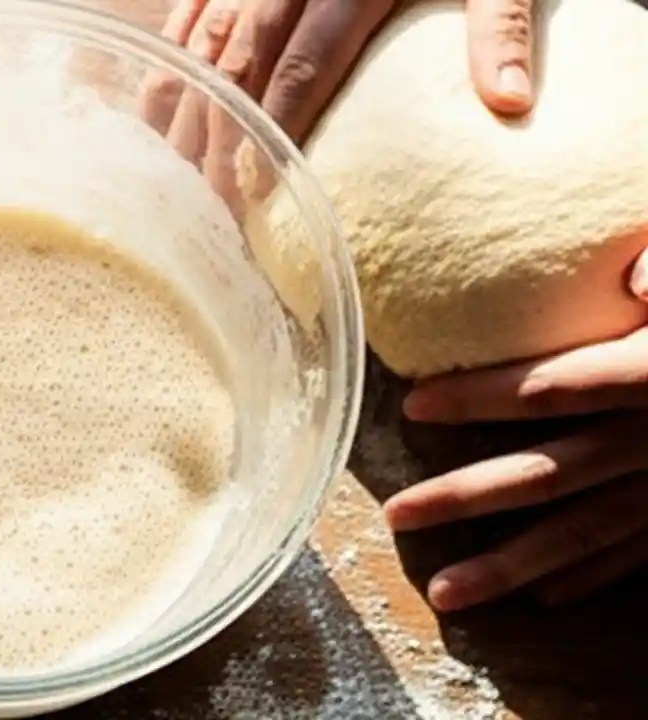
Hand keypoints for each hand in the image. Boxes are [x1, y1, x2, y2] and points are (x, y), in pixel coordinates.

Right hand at [139, 0, 535, 158]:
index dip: (275, 131)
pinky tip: (165, 89)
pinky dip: (179, 46)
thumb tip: (510, 103)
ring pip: (210, 35)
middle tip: (205, 201)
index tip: (255, 192)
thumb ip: (502, 28)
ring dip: (187, 101)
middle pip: (243, 62)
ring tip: (171, 164)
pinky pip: (198, 1)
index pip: (303, 68)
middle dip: (220, 135)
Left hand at [384, 248, 647, 610]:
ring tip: (443, 593)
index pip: (555, 386)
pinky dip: (591, 577)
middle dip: (467, 498)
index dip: (480, 395)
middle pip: (548, 474)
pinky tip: (543, 596)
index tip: (413, 404)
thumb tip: (639, 282)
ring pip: (583, 534)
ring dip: (510, 567)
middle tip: (396, 516)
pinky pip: (638, 555)